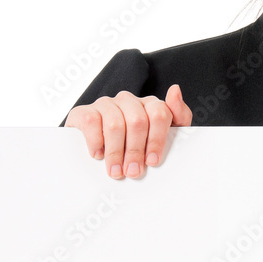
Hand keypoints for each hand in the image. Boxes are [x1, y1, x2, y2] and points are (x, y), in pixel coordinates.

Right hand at [64, 85, 191, 178]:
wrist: (98, 149)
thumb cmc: (137, 144)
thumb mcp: (166, 134)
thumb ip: (179, 115)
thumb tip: (175, 89)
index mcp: (149, 105)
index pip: (159, 114)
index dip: (156, 140)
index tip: (153, 161)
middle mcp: (128, 101)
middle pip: (137, 122)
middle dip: (136, 151)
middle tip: (134, 172)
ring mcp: (106, 104)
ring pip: (115, 124)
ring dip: (116, 152)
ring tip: (116, 171)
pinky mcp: (84, 111)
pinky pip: (91, 121)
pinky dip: (96, 141)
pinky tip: (98, 155)